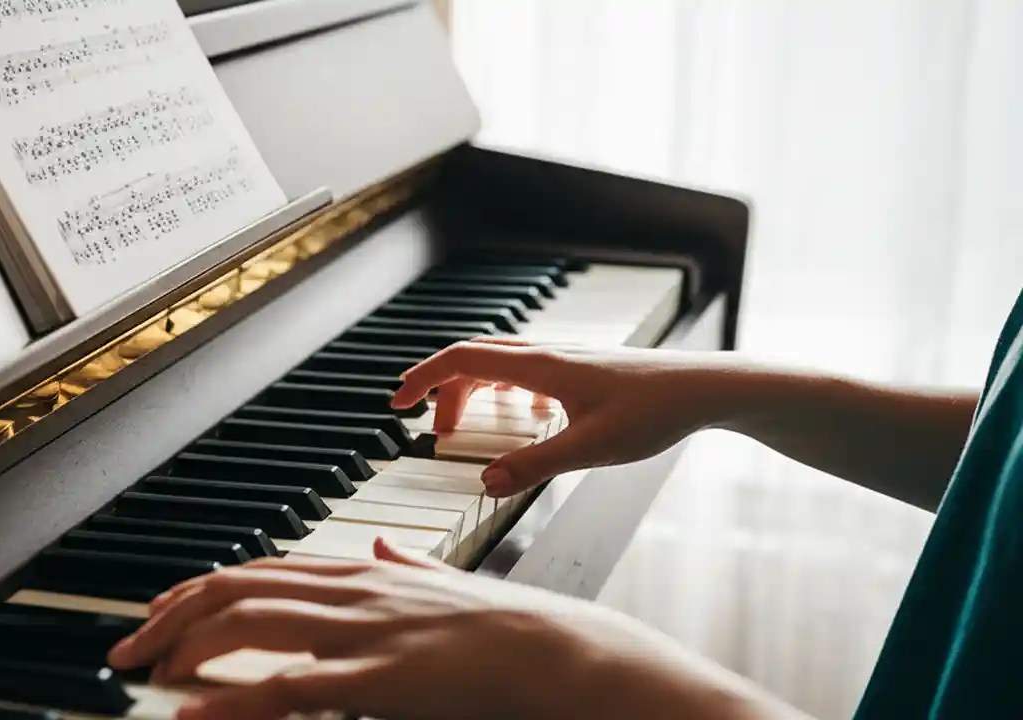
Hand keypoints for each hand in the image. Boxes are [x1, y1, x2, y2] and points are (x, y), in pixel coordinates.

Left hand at [107, 539, 795, 719]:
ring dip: (185, 645)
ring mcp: (362, 629)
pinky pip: (289, 684)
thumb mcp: (443, 586)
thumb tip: (378, 545)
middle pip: (239, 587)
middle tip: (126, 646)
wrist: (561, 650)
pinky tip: (193, 709)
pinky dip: (233, 696)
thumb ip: (403, 566)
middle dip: (171, 616)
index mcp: (364, 572)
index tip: (160, 613)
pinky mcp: (378, 676)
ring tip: (141, 670)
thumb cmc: (506, 627)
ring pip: (251, 621)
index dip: (201, 588)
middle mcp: (352, 590)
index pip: (261, 569)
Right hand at [390, 339, 735, 496]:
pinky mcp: (582, 368)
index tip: (396, 403)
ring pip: (499, 361)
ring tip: (463, 426)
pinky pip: (525, 369)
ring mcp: (565, 358)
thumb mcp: (591, 447)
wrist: (703, 387)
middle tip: (426, 425)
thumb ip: (535, 465)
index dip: (423, 379)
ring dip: (471, 389)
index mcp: (540, 366)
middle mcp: (547, 354)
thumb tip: (486, 483)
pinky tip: (521, 416)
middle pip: (474, 358)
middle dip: (441, 389)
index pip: (461, 359)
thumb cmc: (654, 412)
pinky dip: (504, 388)